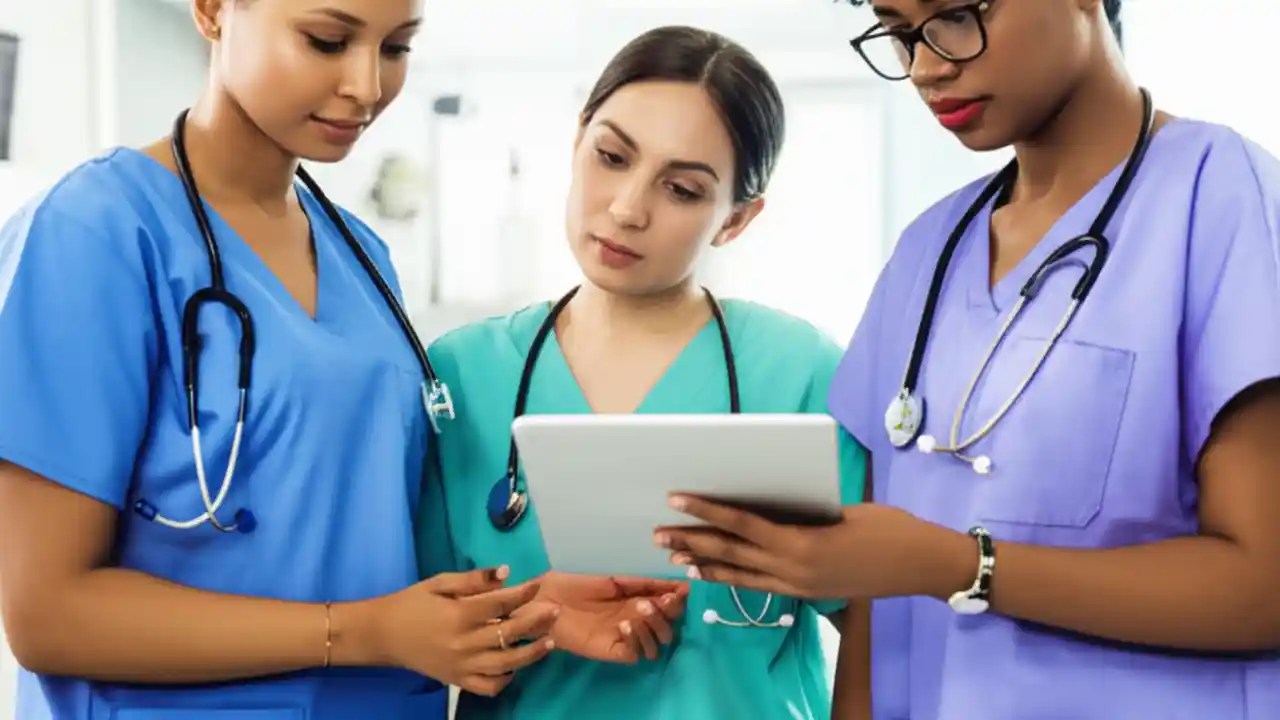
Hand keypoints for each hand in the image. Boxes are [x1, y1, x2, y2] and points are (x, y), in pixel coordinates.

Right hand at [367, 567, 558, 696]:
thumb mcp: (439, 582)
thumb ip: (474, 579)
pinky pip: (489, 686)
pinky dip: (506, 678)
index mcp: (458, 615)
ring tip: (549, 641)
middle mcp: (463, 643)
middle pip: (509, 633)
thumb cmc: (412, 603)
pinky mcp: (458, 680)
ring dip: (531, 653)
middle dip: (536, 621)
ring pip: (506, 664)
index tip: (539, 583)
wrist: (382, 635)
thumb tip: (506, 572)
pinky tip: (516, 665)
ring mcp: (462, 666)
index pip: (501, 604)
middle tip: (555, 611)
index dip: (523, 593)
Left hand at [534, 572, 688, 662]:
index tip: (683, 589)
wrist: (545, 598)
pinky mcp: (611, 651)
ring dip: (654, 626)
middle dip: (669, 613)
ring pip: (656, 644)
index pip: (669, 606)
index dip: (678, 600)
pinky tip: (626, 624)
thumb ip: (642, 583)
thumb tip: (677, 583)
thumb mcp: (613, 578)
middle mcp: (636, 621)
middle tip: (660, 601)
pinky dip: (636, 640)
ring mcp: (624, 638)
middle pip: (668, 627)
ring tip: (641, 609)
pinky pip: (634, 654)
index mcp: (638, 601)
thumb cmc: (574, 584)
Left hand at [654, 497, 974, 600]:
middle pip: (731, 554)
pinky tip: (711, 575)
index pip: (741, 524)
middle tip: (658, 534)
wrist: (921, 564)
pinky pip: (758, 586)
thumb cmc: (887, 526)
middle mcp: (794, 570)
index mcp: (801, 543)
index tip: (677, 499)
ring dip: (704, 565)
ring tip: (673, 557)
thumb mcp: (839, 509)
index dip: (706, 511)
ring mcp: (798, 586)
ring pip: (739, 575)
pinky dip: (730, 579)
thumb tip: (761, 503)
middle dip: (692, 542)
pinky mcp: (806, 594)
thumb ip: (798, 511)